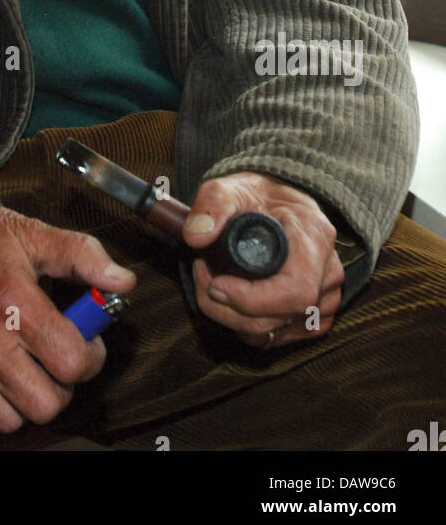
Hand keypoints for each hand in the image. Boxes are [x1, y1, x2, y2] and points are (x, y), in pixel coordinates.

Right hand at [0, 204, 136, 432]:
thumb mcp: (31, 232)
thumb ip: (81, 255)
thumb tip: (123, 281)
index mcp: (15, 301)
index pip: (71, 361)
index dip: (91, 356)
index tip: (87, 341)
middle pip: (46, 403)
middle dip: (64, 385)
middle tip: (60, 358)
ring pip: (12, 418)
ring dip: (30, 399)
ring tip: (32, 367)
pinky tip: (1, 364)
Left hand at [182, 172, 343, 349]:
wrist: (277, 201)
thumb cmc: (257, 195)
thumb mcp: (230, 188)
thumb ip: (212, 205)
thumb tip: (196, 237)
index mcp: (314, 237)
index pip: (295, 291)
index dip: (252, 300)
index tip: (215, 285)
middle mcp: (328, 270)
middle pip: (282, 317)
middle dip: (231, 310)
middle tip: (204, 279)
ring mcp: (327, 295)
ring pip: (279, 332)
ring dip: (236, 319)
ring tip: (215, 285)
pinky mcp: (317, 313)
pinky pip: (282, 336)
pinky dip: (251, 327)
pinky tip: (235, 302)